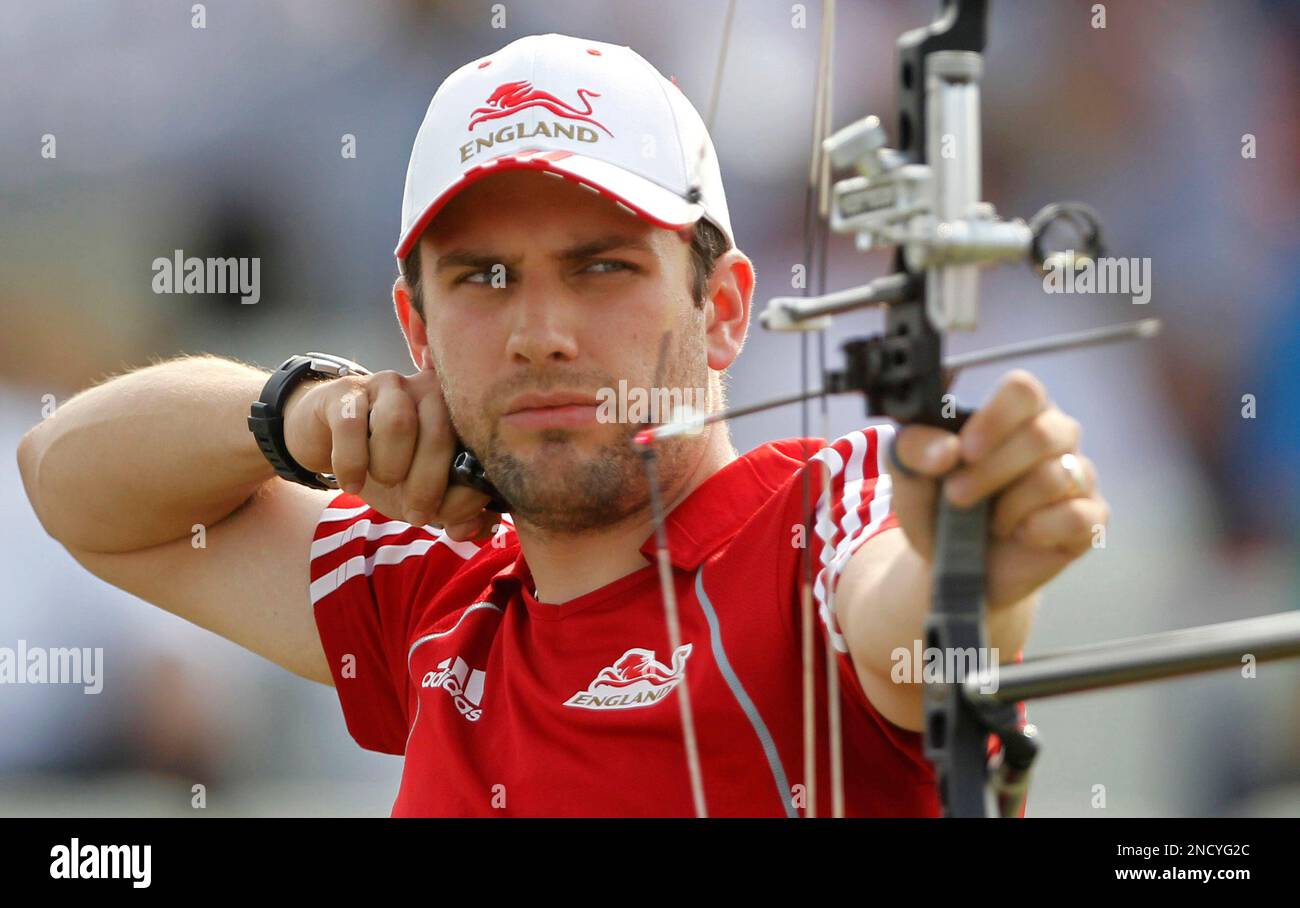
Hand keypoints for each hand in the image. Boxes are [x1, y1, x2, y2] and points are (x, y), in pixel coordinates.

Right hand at [282, 368, 495, 540]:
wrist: (330, 438)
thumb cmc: (388, 463)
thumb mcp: (424, 492)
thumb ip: (458, 509)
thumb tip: (479, 527)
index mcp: (458, 411)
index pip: (476, 449)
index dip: (465, 493)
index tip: (444, 517)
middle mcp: (428, 389)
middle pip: (439, 434)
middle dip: (428, 485)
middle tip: (415, 513)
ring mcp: (386, 386)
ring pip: (399, 423)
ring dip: (392, 467)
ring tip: (385, 483)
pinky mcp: (345, 394)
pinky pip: (350, 426)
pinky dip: (351, 463)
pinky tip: (352, 484)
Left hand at [887, 369, 1106, 608]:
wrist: (953, 566)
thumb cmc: (937, 506)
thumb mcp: (909, 476)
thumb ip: (913, 449)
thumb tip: (945, 450)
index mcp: (1015, 412)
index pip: (1023, 389)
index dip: (995, 418)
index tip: (964, 450)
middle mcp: (1055, 436)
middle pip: (1043, 434)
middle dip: (991, 471)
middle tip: (956, 496)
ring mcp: (1078, 477)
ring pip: (1056, 476)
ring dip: (1009, 506)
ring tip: (987, 521)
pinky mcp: (1091, 519)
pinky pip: (1077, 517)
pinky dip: (1038, 529)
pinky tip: (1019, 534)